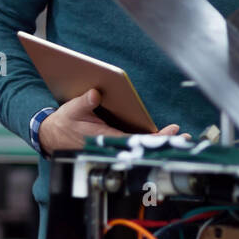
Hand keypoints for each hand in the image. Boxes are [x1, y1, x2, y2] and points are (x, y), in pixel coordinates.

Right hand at [38, 89, 185, 153]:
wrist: (51, 137)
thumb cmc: (63, 124)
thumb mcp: (71, 110)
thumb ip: (84, 103)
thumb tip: (95, 94)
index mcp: (105, 137)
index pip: (136, 139)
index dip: (155, 137)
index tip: (172, 131)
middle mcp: (112, 144)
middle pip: (142, 144)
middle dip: (164, 141)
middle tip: (186, 137)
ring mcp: (113, 145)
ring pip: (139, 145)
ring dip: (158, 141)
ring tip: (178, 136)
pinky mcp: (112, 142)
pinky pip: (132, 142)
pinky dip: (147, 140)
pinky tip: (160, 136)